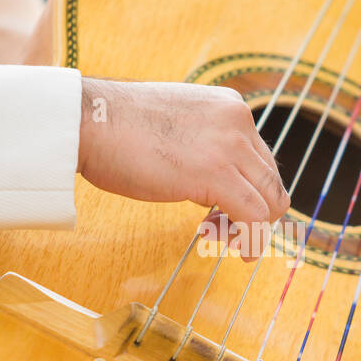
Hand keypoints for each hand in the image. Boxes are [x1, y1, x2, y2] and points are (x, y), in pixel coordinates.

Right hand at [77, 79, 289, 251]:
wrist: (89, 120)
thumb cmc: (116, 127)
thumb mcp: (176, 126)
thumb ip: (202, 146)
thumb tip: (211, 180)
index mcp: (229, 107)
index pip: (260, 158)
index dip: (249, 191)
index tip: (224, 212)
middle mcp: (239, 121)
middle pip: (271, 180)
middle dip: (255, 213)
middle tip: (223, 230)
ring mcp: (231, 146)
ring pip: (270, 200)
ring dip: (253, 229)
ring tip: (221, 239)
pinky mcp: (217, 174)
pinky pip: (254, 217)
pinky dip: (253, 240)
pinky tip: (240, 253)